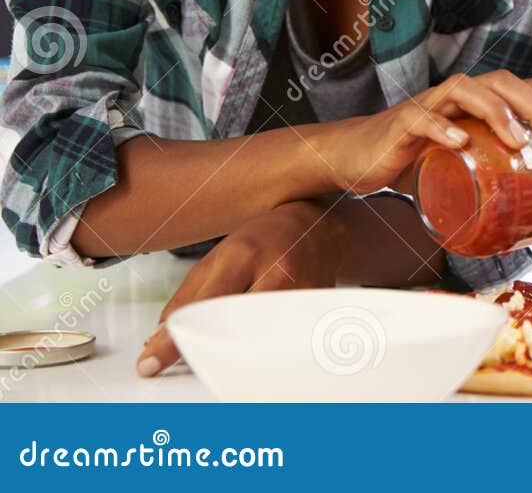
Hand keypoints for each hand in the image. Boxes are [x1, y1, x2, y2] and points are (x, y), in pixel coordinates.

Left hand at [138, 200, 341, 376]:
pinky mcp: (320, 310)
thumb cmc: (263, 241)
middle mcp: (278, 272)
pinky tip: (262, 354)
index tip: (150, 363)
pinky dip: (269, 355)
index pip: (204, 304)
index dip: (175, 338)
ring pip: (265, 341)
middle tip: (194, 364)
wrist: (316, 229)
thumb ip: (185, 299)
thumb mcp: (216, 258)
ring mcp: (304, 292)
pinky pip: (288, 343)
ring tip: (228, 362)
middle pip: (237, 328)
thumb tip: (157, 342)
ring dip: (240, 359)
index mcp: (244, 255)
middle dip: (209, 353)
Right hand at [326, 71, 531, 195]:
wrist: (358, 159)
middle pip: (508, 83)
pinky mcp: (400, 123)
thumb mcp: (468, 167)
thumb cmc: (420, 161)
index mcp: (484, 103)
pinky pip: (421, 117)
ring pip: (469, 89)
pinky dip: (441, 127)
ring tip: (521, 142)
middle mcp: (461, 96)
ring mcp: (431, 104)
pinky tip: (460, 143)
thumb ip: (500, 177)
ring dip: (499, 111)